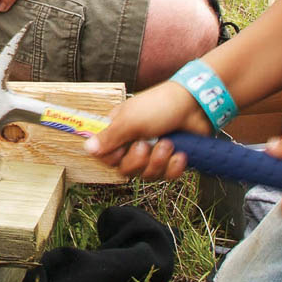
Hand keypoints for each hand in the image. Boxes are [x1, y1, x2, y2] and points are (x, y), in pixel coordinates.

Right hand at [85, 81, 205, 179]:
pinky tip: (179, 154)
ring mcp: (153, 152)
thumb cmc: (159, 105)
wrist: (195, 105)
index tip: (122, 148)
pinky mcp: (170, 159)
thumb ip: (108, 137)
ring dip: (159, 161)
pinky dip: (174, 167)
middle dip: (139, 160)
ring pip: (147, 174)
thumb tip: (87, 148)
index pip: (106, 157)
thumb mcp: (130, 120)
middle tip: (147, 143)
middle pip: (126, 169)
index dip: (113, 158)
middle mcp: (133, 143)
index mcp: (119, 131)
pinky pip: (166, 176)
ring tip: (168, 143)